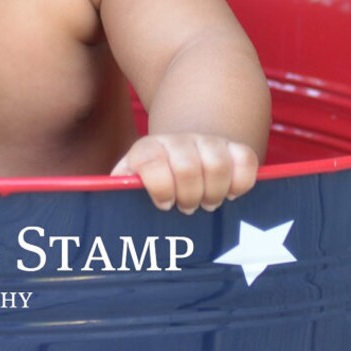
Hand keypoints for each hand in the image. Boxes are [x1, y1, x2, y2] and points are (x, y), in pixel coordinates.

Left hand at [111, 134, 257, 213]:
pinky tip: (230, 194)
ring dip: (215, 192)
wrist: (183, 146)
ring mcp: (209, 143)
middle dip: (190, 195)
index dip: (161, 185)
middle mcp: (179, 142)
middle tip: (187, 207)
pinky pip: (246, 160)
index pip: (152, 159)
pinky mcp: (235, 148)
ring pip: (219, 164)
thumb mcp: (132, 179)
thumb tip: (104, 202)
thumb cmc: (152, 178)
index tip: (165, 203)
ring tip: (208, 203)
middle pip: (188, 167)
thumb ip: (121, 187)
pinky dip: (242, 182)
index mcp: (149, 149)